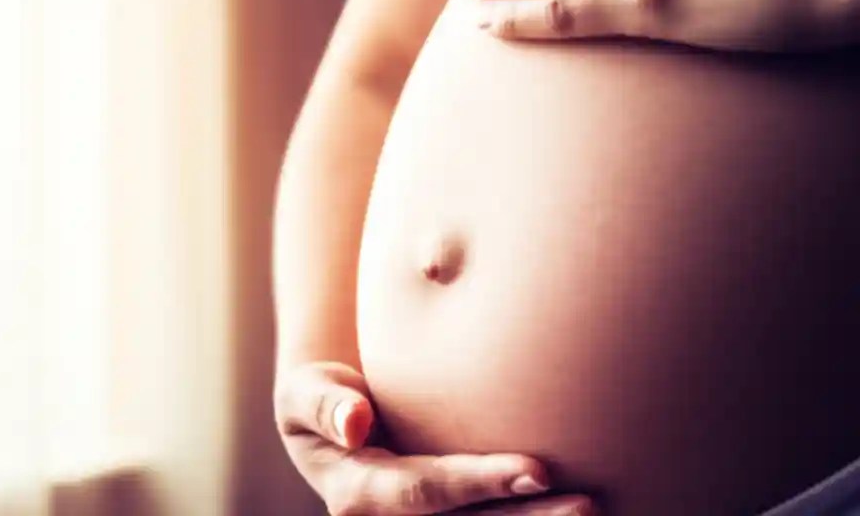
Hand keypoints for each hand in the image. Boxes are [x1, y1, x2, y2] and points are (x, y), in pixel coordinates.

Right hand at [273, 361, 596, 514]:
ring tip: (592, 509)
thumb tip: (354, 422)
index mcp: (358, 496)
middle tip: (586, 502)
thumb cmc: (323, 399)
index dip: (480, 483)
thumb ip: (323, 403)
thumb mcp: (304, 394)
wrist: (335, 427)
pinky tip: (573, 514)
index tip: (537, 467)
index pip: (425, 494)